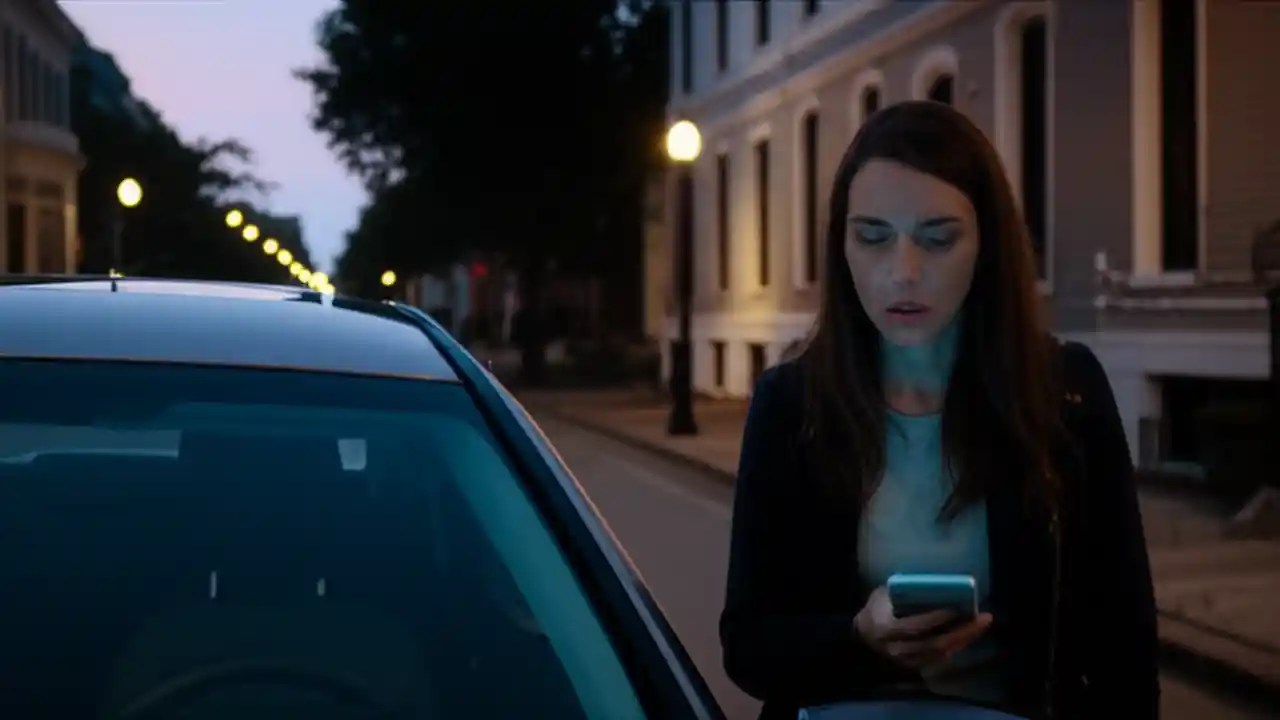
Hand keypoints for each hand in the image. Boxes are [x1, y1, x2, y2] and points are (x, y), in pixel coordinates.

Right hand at [853, 586, 993, 669]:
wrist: (863, 634)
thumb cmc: (877, 608)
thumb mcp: (885, 594)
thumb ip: (904, 591)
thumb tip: (935, 582)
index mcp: (887, 629)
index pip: (916, 627)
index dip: (937, 619)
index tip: (957, 608)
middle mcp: (898, 649)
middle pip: (935, 644)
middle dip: (962, 632)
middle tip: (984, 618)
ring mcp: (907, 661)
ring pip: (941, 653)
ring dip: (964, 639)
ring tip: (981, 624)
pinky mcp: (915, 666)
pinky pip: (941, 658)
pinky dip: (956, 645)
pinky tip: (968, 633)